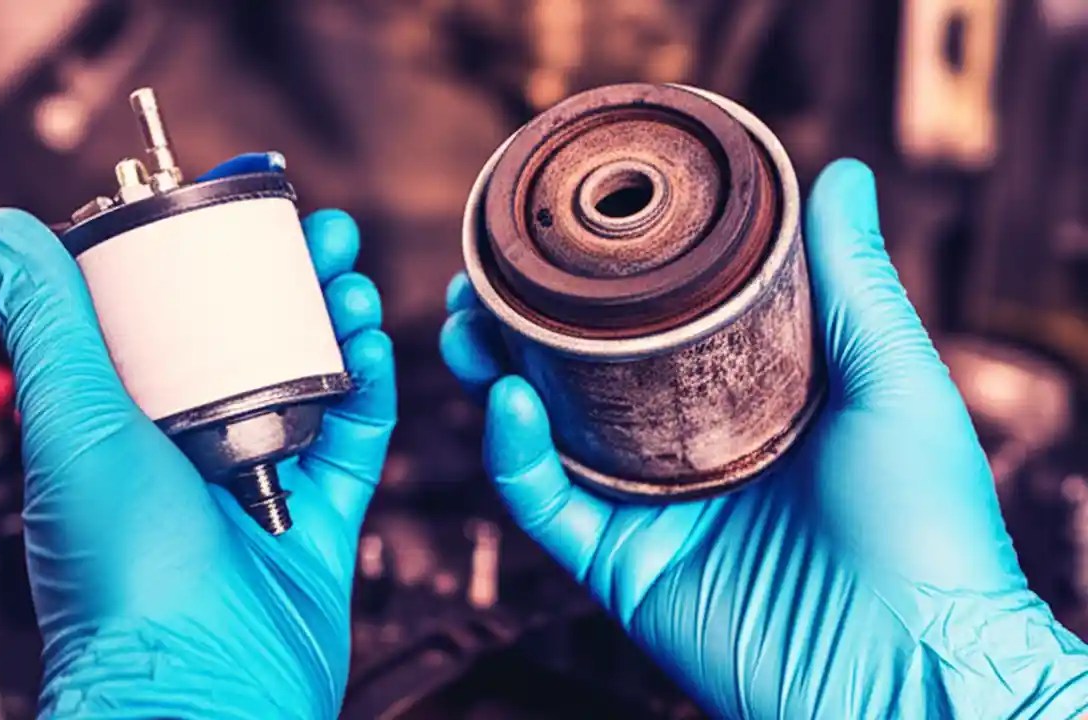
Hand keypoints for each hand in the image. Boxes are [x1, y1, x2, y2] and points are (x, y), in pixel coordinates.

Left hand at [0, 159, 393, 717]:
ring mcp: (259, 482)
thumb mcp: (74, 425)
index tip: (235, 211)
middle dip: (287, 279)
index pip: (171, 317)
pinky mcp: (318, 519)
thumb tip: (7, 234)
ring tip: (350, 279)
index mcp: (128, 424)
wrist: (199, 682)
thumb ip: (52, 324)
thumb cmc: (124, 582)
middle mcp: (194, 449)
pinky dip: (372, 390)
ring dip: (334, 323)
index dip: (206, 258)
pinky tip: (376, 349)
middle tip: (314, 233)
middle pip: (252, 340)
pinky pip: (355, 441)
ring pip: (310, 381)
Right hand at [441, 159, 1087, 717]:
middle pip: (581, 374)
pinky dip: (514, 452)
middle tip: (487, 276)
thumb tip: (844, 173)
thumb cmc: (926, 529)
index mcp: (750, 402)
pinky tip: (505, 396)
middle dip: (523, 321)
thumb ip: (854, 282)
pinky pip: (547, 503)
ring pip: (546, 433)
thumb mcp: (893, 382)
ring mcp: (651, 506)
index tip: (565, 228)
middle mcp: (689, 450)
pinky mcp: (621, 564)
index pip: (657, 326)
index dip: (603, 280)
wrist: (912, 667)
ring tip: (472, 318)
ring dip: (496, 373)